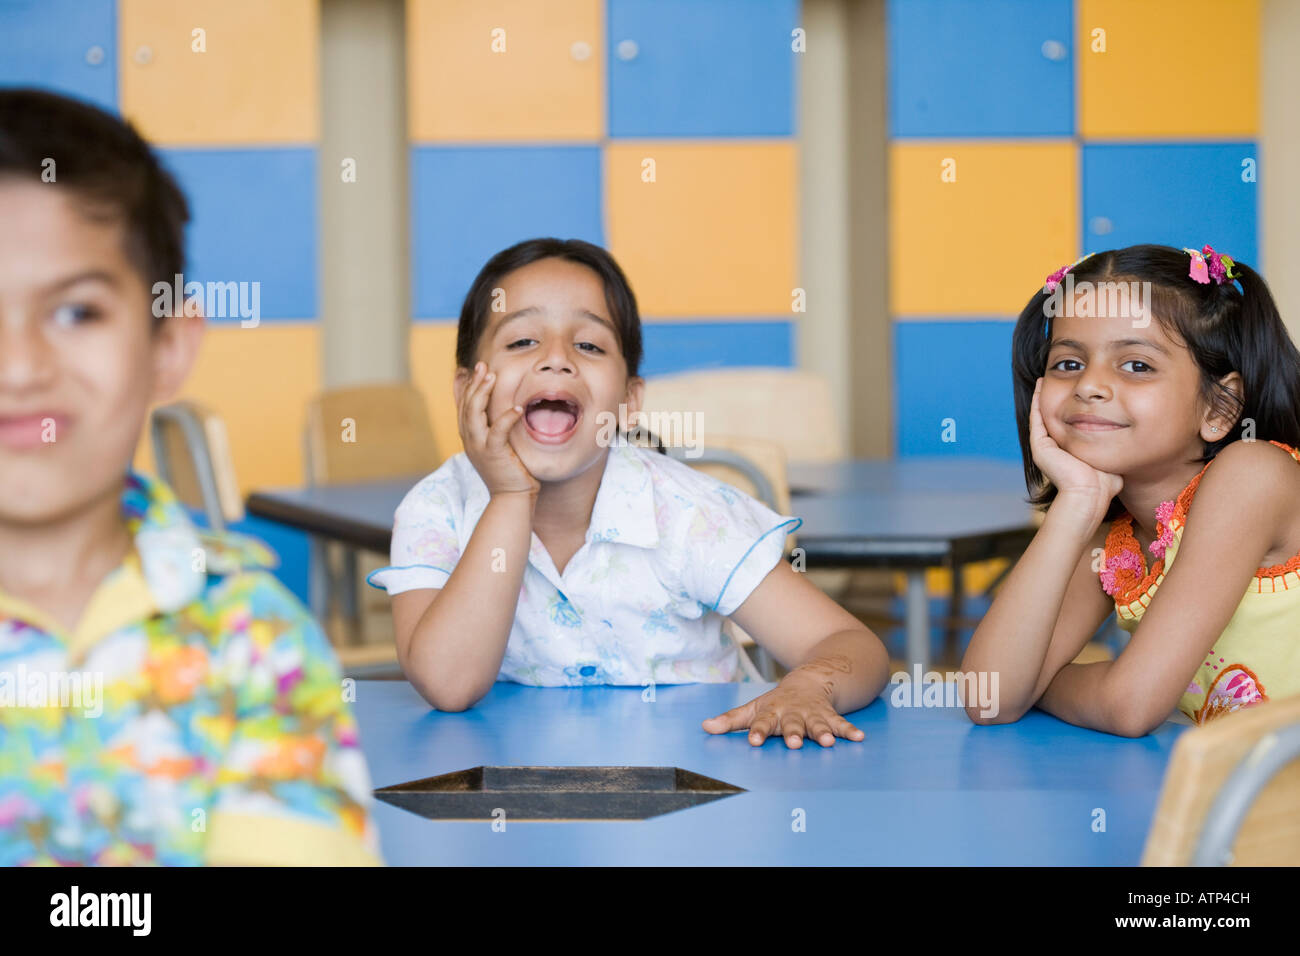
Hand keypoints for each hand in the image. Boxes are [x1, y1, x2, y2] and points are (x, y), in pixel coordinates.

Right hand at [458, 361, 538, 497]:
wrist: (511, 497)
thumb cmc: (509, 470)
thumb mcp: (497, 445)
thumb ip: (495, 427)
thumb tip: (503, 407)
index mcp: (469, 436)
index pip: (462, 406)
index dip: (465, 386)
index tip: (472, 368)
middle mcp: (470, 439)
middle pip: (466, 405)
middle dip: (474, 383)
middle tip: (483, 366)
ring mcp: (479, 447)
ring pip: (474, 414)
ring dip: (482, 393)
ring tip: (492, 376)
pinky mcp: (494, 454)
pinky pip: (497, 431)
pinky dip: (506, 418)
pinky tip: (517, 408)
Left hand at [702, 670, 864, 747]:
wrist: (809, 680)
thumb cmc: (777, 703)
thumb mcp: (753, 709)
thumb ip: (731, 720)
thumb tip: (705, 726)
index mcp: (773, 713)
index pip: (762, 723)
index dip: (758, 732)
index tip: (754, 741)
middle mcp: (794, 714)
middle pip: (793, 724)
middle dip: (794, 733)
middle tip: (794, 743)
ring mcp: (813, 714)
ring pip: (818, 724)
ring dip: (823, 732)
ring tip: (829, 742)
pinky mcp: (830, 716)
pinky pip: (841, 724)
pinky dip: (850, 731)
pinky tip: (859, 738)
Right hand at [1029, 378, 1122, 511]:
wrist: (1091, 495)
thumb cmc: (1105, 484)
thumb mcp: (1109, 459)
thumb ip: (1112, 448)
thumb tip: (1128, 440)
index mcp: (1067, 452)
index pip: (1065, 424)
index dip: (1067, 407)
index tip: (1073, 392)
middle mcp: (1053, 450)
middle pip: (1052, 418)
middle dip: (1054, 398)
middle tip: (1056, 378)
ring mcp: (1044, 448)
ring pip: (1041, 415)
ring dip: (1042, 396)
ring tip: (1044, 377)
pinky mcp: (1040, 447)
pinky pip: (1037, 418)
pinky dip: (1037, 401)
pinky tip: (1041, 386)